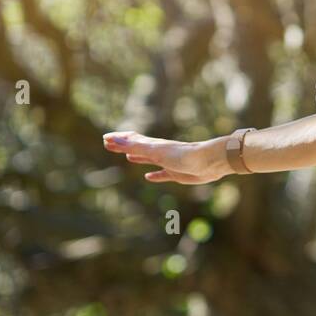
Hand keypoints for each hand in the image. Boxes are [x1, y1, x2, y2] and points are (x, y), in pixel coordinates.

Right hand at [102, 131, 231, 183]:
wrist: (209, 162)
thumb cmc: (184, 155)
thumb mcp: (155, 151)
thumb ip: (135, 146)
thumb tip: (111, 139)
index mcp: (154, 145)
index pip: (132, 140)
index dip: (119, 139)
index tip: (105, 138)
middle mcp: (160, 152)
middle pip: (139, 148)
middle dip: (125, 146)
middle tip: (112, 144)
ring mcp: (168, 163)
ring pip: (149, 160)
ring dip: (138, 158)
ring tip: (128, 157)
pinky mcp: (177, 174)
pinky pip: (162, 174)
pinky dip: (154, 175)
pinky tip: (149, 177)